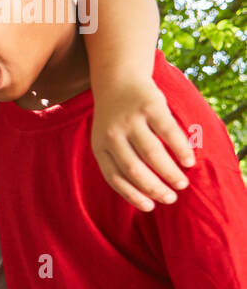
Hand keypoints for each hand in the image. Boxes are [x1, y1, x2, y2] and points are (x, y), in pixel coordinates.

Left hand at [91, 79, 195, 211]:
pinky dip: (180, 148)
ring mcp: (130, 119)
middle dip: (154, 187)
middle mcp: (111, 134)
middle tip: (171, 199)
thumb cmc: (116, 120)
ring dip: (169, 172)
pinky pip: (168, 132)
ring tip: (182, 184)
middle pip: (133, 168)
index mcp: (99, 146)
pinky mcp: (149, 106)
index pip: (114, 177)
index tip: (150, 207)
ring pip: (151, 153)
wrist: (117, 80)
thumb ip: (119, 161)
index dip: (132, 194)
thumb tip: (144, 194)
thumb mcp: (107, 140)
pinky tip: (189, 161)